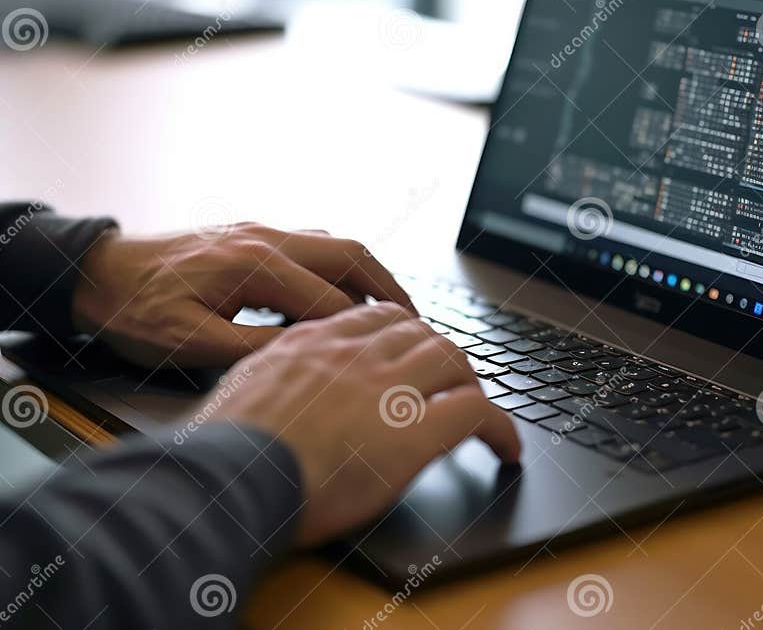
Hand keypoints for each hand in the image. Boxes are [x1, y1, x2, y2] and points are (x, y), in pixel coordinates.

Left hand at [71, 223, 413, 367]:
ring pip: (334, 245)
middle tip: (416, 320)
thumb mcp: (189, 343)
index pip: (329, 298)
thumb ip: (254, 346)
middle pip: (348, 254)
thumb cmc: (134, 310)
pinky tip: (344, 292)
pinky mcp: (250, 236)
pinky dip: (340, 268)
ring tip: (391, 308)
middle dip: (388, 287)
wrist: (94, 272)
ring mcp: (258, 232)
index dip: (364, 329)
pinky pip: (312, 245)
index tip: (394, 352)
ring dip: (368, 274)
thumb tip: (307, 353)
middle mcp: (263, 239)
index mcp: (252, 265)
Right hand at [207, 302, 520, 544]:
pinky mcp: (415, 431)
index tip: (411, 351)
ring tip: (476, 411)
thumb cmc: (221, 450)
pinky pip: (477, 412)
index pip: (377, 319)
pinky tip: (505, 450)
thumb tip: (283, 388)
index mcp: (313, 341)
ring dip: (470, 384)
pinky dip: (501, 429)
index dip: (404, 333)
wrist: (227, 479)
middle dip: (443, 355)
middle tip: (451, 383)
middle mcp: (356, 354)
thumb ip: (274, 376)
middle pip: (423, 333)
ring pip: (455, 360)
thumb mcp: (239, 389)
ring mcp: (388, 387)